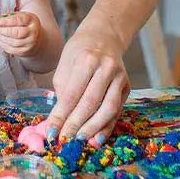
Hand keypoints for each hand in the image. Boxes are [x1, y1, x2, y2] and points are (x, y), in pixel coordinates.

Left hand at [0, 11, 41, 56]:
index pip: (19, 20)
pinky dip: (4, 45)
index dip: (6, 21)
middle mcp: (33, 32)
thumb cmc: (25, 25)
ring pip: (13, 42)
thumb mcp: (21, 16)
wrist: (35, 38)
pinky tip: (2, 40)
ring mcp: (30, 43)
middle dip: (2, 30)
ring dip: (2, 37)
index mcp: (32, 20)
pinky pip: (12, 49)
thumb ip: (9, 16)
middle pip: (16, 32)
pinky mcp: (25, 51)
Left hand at [44, 26, 129, 145]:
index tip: (52, 132)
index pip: (72, 94)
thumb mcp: (64, 66)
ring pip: (108, 109)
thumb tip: (57, 121)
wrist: (104, 37)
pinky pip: (117, 110)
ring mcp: (120, 78)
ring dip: (93, 128)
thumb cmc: (79, 52)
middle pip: (91, 103)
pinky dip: (107, 127)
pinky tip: (97, 139)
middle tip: (64, 140)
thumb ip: (62, 92)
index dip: (61, 116)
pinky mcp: (127, 87)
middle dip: (76, 125)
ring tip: (80, 141)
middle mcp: (107, 68)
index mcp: (87, 60)